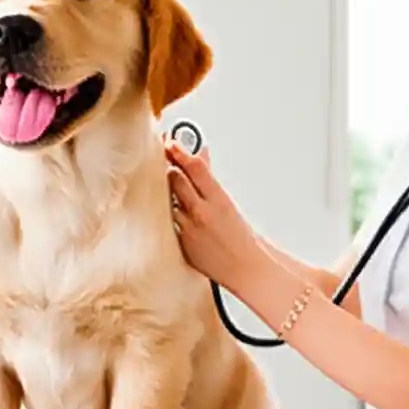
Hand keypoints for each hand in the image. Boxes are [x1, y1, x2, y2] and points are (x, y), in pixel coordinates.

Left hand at [164, 139, 268, 290]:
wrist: (244, 267)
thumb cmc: (239, 235)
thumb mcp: (227, 201)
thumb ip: (208, 178)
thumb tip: (200, 153)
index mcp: (219, 201)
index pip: (196, 168)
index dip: (180, 152)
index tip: (171, 142)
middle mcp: (202, 213)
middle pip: (175, 180)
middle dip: (169, 168)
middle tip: (163, 157)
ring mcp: (188, 229)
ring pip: (167, 200)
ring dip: (167, 190)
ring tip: (166, 183)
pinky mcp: (180, 242)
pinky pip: (166, 220)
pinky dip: (167, 211)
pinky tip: (166, 206)